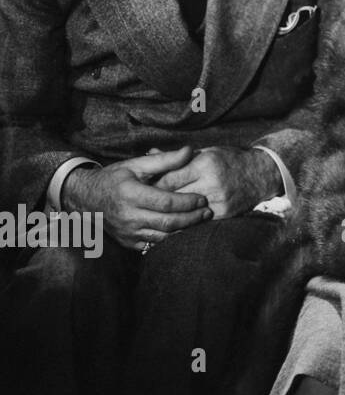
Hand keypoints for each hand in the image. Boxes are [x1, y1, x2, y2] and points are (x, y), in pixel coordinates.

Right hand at [62, 147, 210, 250]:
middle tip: (208, 212)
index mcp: (130, 194)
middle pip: (167, 222)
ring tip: (201, 220)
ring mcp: (127, 232)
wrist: (86, 198)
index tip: (203, 199)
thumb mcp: (136, 164)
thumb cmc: (114, 178)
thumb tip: (189, 151)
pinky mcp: (128, 242)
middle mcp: (128, 216)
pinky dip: (170, 239)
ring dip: (185, 230)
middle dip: (192, 218)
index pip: (166, 202)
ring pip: (163, 236)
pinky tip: (184, 230)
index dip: (187, 202)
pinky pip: (154, 244)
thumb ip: (164, 160)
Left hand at [153, 146, 280, 218]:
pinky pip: (197, 221)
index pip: (169, 179)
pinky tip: (175, 221)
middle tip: (144, 204)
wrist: (261, 174)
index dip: (153, 186)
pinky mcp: (225, 213)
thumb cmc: (230, 160)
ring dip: (169, 213)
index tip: (143, 190)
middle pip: (174, 196)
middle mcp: (212, 182)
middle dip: (158, 201)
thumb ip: (178, 157)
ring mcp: (219, 199)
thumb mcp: (206, 152)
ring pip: (184, 211)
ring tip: (156, 214)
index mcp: (205, 164)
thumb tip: (149, 153)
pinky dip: (185, 221)